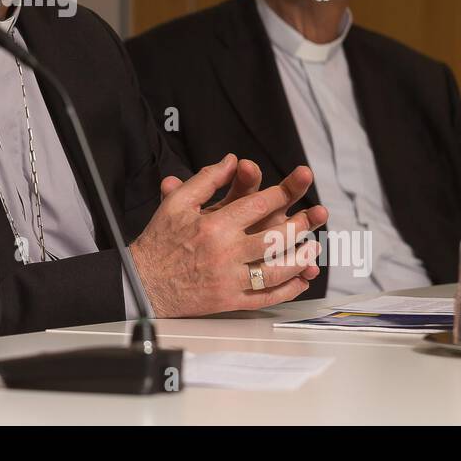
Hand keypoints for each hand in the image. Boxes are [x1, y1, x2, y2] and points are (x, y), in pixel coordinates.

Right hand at [130, 154, 327, 315]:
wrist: (144, 283)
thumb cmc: (160, 241)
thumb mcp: (178, 202)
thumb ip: (207, 180)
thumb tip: (231, 160)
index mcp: (215, 226)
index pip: (257, 206)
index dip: (280, 194)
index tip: (291, 189)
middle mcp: (226, 252)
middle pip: (275, 238)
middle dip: (300, 225)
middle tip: (316, 216)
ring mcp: (230, 279)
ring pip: (276, 269)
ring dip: (300, 258)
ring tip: (313, 247)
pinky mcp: (231, 300)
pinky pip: (266, 297)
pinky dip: (288, 290)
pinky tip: (299, 280)